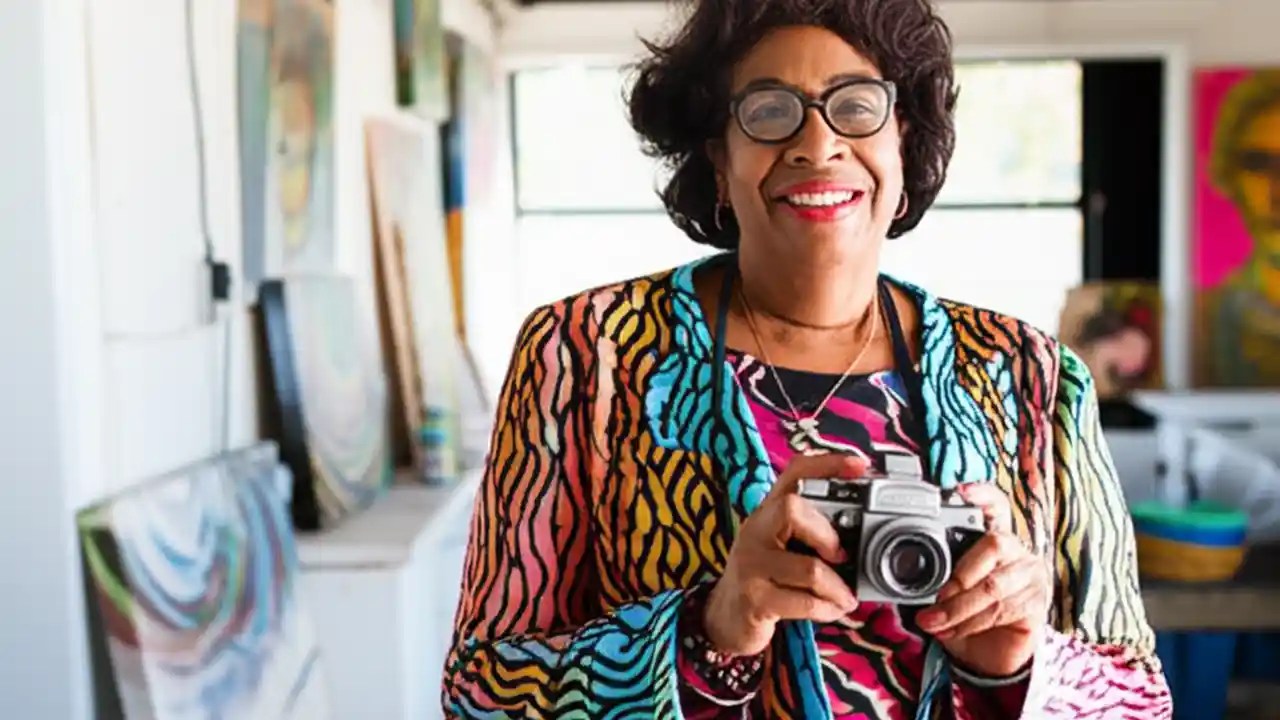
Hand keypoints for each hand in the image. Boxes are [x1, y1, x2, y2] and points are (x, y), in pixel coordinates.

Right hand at [702, 453, 868, 656]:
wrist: (726, 618)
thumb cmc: (765, 578)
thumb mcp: (781, 545)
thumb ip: (811, 531)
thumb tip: (864, 532)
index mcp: (768, 512)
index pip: (794, 473)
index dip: (827, 464)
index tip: (861, 466)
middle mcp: (755, 530)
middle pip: (791, 509)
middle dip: (827, 533)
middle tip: (840, 555)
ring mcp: (751, 565)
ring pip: (808, 568)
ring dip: (838, 588)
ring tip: (846, 597)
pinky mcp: (755, 599)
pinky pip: (804, 602)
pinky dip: (827, 608)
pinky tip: (832, 610)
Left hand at [916, 483, 1049, 677]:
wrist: (988, 654)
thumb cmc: (965, 613)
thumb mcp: (946, 589)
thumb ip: (936, 572)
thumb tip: (904, 568)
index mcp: (994, 538)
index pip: (997, 506)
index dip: (983, 495)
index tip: (962, 491)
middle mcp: (1017, 551)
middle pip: (994, 544)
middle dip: (959, 576)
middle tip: (936, 598)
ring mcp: (1031, 576)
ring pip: (992, 585)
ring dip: (957, 608)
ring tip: (933, 621)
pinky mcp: (1037, 603)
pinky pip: (1001, 611)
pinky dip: (970, 624)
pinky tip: (952, 631)